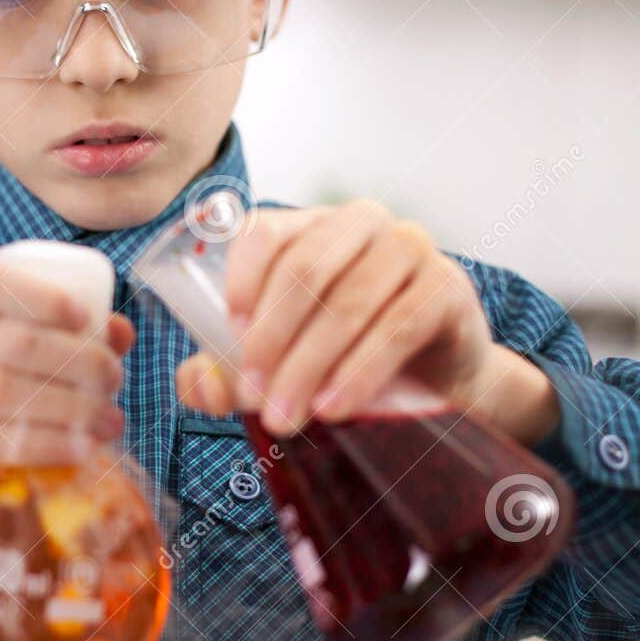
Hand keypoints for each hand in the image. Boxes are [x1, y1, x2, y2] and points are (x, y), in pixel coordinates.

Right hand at [0, 253, 132, 531]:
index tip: (83, 316)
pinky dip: (37, 447)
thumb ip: (32, 333)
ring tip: (109, 423)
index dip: (38, 295)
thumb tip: (118, 332)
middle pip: (6, 343)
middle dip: (74, 363)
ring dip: (66, 410)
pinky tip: (74, 452)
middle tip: (115, 382)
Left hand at [174, 202, 558, 444]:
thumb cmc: (350, 360)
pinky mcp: (446, 286)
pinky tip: (335, 407)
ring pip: (346, 301)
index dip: (242, 282)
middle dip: (271, 341)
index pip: (265, 232)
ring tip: (287, 416)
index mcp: (313, 227)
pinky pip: (397, 326)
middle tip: (254, 400)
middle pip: (303, 269)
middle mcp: (361, 224)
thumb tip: (194, 381)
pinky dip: (359, 371)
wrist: (438, 384)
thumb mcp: (284, 365)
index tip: (229, 338)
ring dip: (309, 365)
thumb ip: (230, 372)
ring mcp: (409, 247)